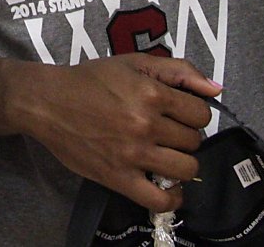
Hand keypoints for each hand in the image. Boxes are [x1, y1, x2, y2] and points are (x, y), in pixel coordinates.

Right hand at [7, 55, 218, 212]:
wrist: (48, 102)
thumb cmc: (90, 80)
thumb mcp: (134, 63)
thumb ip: (178, 70)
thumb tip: (215, 89)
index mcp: (152, 93)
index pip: (201, 113)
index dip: (194, 113)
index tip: (180, 114)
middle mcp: (146, 124)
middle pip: (194, 140)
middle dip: (185, 136)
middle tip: (167, 132)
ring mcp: (133, 154)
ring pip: (185, 168)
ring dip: (182, 163)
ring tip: (167, 155)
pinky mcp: (118, 178)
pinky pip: (159, 199)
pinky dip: (172, 198)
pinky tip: (169, 187)